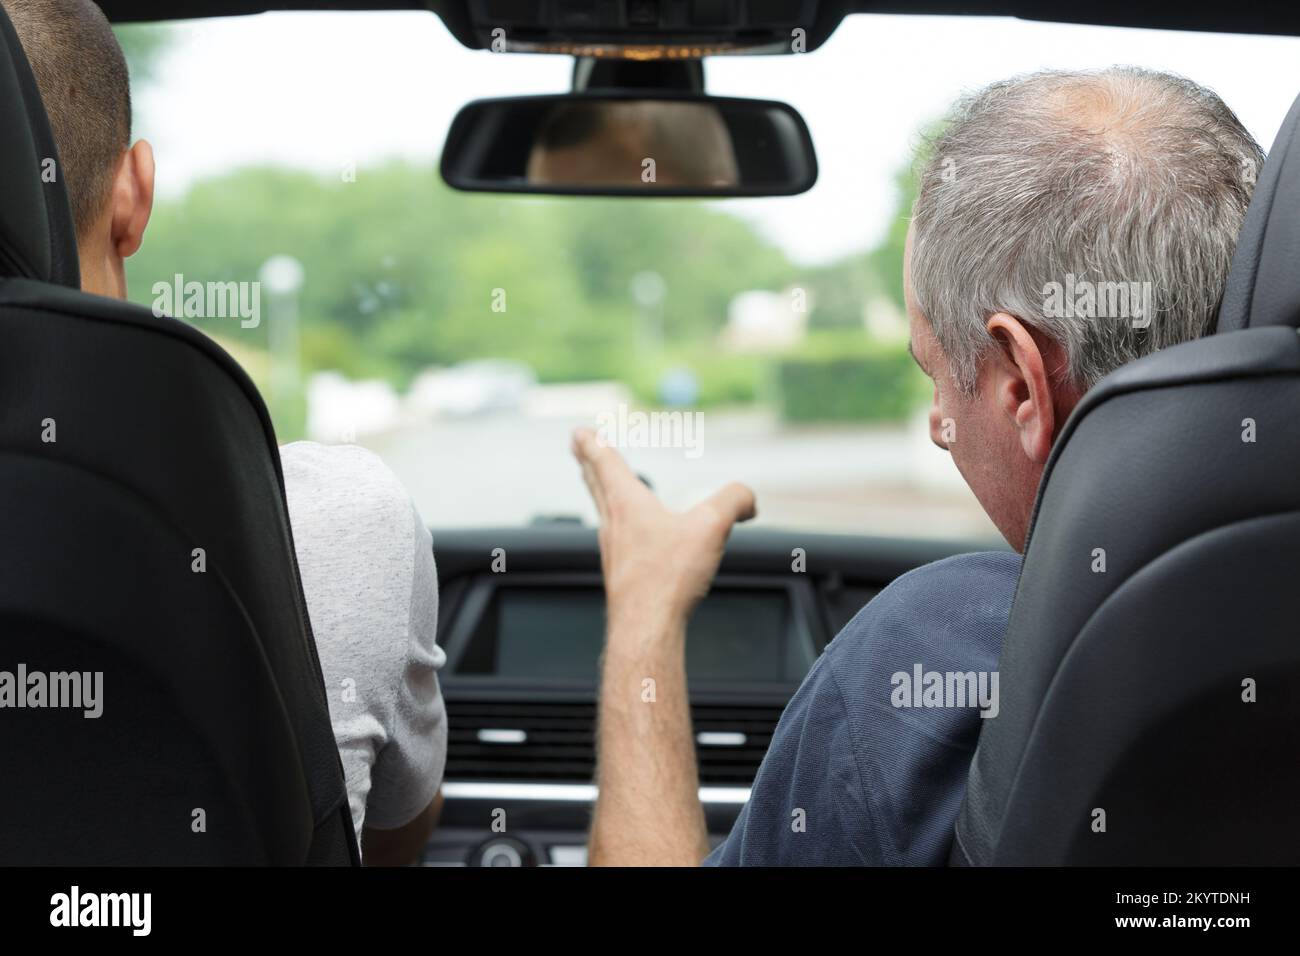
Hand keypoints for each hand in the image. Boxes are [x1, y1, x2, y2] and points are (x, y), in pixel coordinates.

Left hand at [571, 427, 756, 628]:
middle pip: (596, 484)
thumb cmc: (668, 579)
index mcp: (628, 504)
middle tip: (578, 446)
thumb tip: (749, 500)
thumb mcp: (712, 527)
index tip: (578, 432)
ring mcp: (614, 551)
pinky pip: (616, 538)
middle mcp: (614, 524)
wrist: (646, 628)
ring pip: (604, 511)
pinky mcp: (621, 575)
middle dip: (588, 461)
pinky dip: (617, 522)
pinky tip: (630, 535)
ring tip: (601, 484)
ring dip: (600, 490)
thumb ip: (734, 502)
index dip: (593, 443)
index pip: (606, 463)